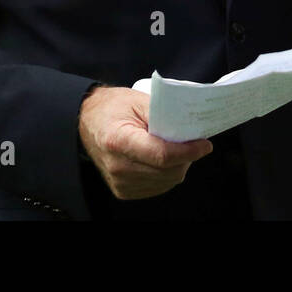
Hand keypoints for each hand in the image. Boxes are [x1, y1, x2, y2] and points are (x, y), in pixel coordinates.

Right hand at [78, 86, 212, 199]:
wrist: (87, 122)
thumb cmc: (112, 107)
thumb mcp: (137, 100)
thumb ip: (164, 113)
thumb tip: (191, 129)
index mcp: (118, 140)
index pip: (161, 155)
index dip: (188, 151)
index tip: (204, 144)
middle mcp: (118, 166)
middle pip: (167, 171)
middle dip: (187, 158)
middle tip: (194, 142)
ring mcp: (119, 182)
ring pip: (166, 181)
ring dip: (179, 167)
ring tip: (179, 149)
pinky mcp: (123, 191)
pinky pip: (157, 187)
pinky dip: (168, 175)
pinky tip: (166, 160)